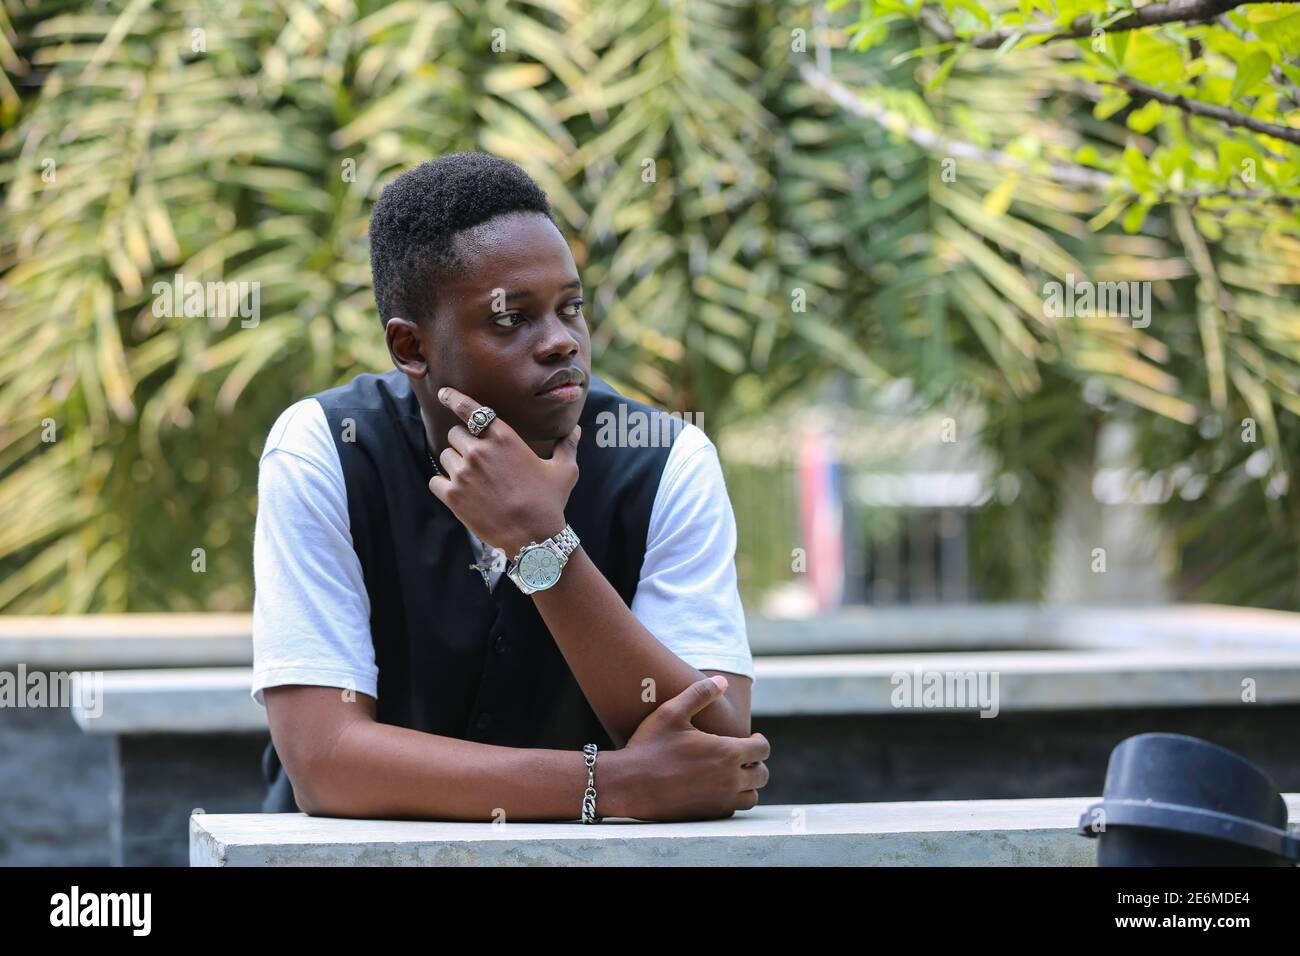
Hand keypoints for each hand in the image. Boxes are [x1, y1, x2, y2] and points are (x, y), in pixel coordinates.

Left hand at [428, 386, 578, 553]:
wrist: (534, 538)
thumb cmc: (550, 502)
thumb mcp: (564, 470)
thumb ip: (567, 445)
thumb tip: (577, 429)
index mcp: (504, 437)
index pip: (469, 408)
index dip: (452, 397)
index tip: (442, 393)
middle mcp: (480, 450)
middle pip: (454, 434)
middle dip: (463, 444)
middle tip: (478, 462)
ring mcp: (464, 472)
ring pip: (444, 456)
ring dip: (454, 464)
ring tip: (472, 480)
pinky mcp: (453, 495)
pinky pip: (435, 481)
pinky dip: (442, 485)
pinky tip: (457, 493)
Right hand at [601, 676, 770, 821]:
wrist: (628, 784)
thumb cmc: (649, 746)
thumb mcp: (672, 712)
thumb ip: (700, 693)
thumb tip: (723, 681)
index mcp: (727, 752)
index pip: (762, 749)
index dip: (759, 741)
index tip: (750, 738)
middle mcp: (729, 779)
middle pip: (762, 775)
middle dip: (756, 763)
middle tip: (742, 756)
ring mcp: (719, 801)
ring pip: (751, 797)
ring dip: (747, 785)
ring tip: (732, 774)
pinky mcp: (708, 815)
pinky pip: (732, 811)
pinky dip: (731, 801)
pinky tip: (716, 789)